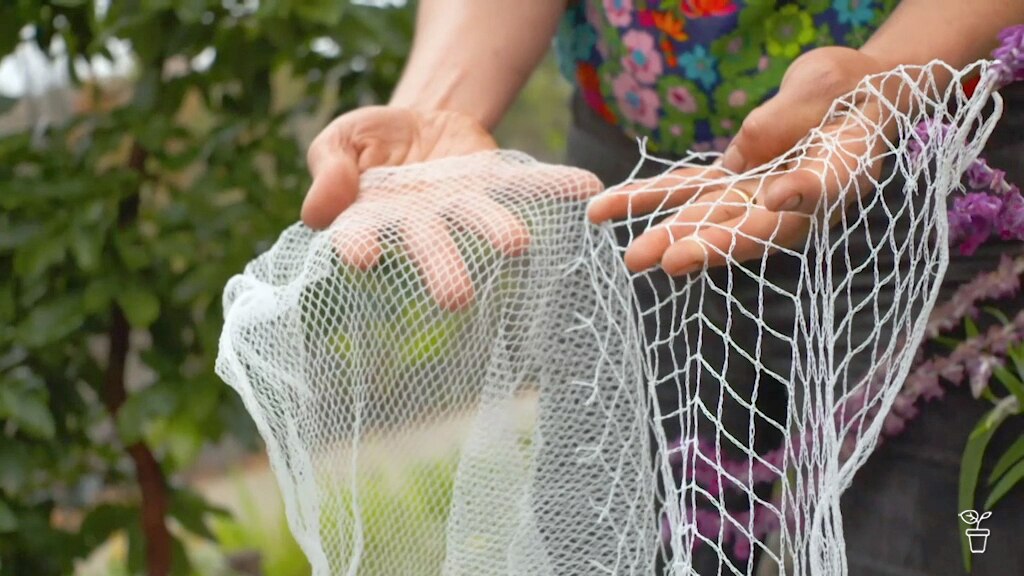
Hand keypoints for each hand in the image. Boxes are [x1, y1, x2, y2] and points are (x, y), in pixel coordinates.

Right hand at [304, 106, 601, 309]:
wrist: (418, 126)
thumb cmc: (368, 146)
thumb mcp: (338, 141)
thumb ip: (328, 168)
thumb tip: (320, 210)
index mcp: (370, 221)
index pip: (360, 237)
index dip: (361, 247)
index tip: (362, 258)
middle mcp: (420, 223)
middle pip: (429, 245)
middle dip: (442, 269)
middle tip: (457, 298)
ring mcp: (462, 205)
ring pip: (478, 220)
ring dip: (496, 232)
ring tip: (517, 243)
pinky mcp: (495, 182)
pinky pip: (527, 184)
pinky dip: (555, 186)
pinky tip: (586, 186)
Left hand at [588, 47, 895, 274]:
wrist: (847, 97)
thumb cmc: (848, 89)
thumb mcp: (826, 84)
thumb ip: (785, 119)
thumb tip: (742, 159)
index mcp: (838, 177)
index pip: (820, 191)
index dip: (800, 194)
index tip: (781, 196)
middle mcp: (793, 201)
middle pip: (750, 226)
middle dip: (709, 246)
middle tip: (671, 263)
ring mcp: (754, 195)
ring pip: (706, 216)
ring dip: (669, 236)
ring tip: (632, 260)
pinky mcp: (727, 182)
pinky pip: (682, 190)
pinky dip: (642, 198)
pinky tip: (602, 210)